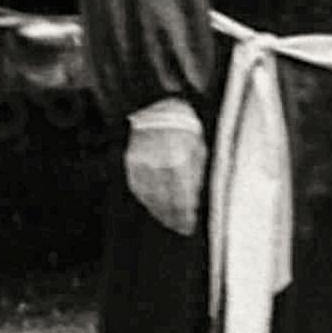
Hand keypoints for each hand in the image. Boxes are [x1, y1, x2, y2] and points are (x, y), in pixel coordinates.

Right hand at [126, 112, 206, 234]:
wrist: (159, 105)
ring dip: (160, 211)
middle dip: (174, 217)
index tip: (189, 224)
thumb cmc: (186, 126)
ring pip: (151, 197)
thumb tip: (196, 197)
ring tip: (168, 220)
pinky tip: (154, 205)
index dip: (186, 213)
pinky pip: (138, 187)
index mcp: (181, 159)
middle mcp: (160, 163)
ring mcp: (143, 163)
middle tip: (180, 227)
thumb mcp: (200, 146)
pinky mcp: (131, 162)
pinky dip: (147, 199)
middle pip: (166, 201)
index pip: (183, 196)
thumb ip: (198, 172)